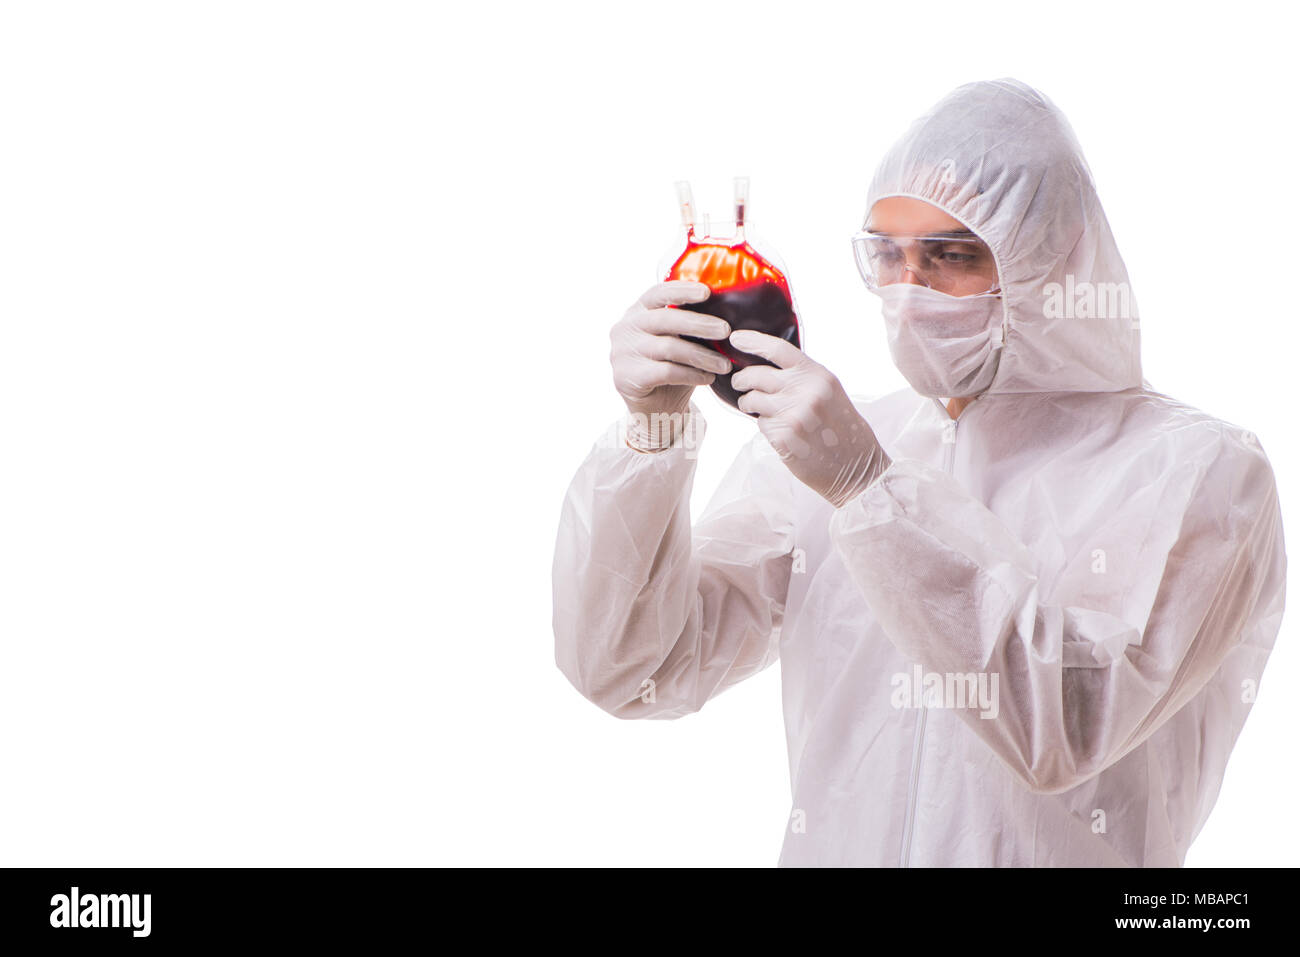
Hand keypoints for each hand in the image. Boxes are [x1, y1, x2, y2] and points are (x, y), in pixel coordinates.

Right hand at [610, 281, 731, 418]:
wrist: (653, 410)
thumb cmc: (671, 368)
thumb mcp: (678, 342)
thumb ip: (689, 326)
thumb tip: (728, 310)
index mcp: (637, 312)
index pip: (657, 293)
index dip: (681, 290)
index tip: (706, 292)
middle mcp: (625, 329)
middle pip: (665, 320)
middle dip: (700, 324)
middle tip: (726, 330)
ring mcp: (622, 353)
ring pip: (669, 347)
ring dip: (703, 356)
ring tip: (724, 365)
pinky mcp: (625, 377)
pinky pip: (667, 372)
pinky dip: (692, 374)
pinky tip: (708, 378)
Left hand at [729, 330, 891, 506]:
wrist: (856, 466)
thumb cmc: (842, 428)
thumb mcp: (829, 392)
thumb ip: (802, 378)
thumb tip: (767, 367)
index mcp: (817, 375)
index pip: (778, 349)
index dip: (753, 342)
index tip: (736, 339)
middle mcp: (804, 391)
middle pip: (756, 375)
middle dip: (741, 379)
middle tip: (739, 383)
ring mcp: (792, 414)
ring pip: (752, 400)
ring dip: (748, 404)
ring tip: (753, 408)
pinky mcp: (783, 436)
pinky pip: (760, 423)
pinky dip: (764, 426)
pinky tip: (779, 431)